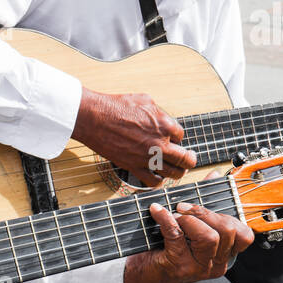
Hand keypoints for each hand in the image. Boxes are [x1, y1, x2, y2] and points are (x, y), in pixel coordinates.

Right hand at [73, 88, 196, 185]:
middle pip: (185, 159)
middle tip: (188, 159)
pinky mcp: (134, 167)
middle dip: (188, 159)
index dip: (176, 138)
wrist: (94, 118)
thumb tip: (162, 118)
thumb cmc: (115, 106)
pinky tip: (156, 176)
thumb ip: (159, 112)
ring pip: (174, 173)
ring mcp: (147, 158)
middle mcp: (160, 144)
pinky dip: (157, 181)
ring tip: (176, 170)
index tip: (171, 138)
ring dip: (177, 172)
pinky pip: (153, 182)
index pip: (181, 136)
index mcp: (165, 125)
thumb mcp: (145, 100)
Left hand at [122, 201, 254, 282]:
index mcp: (224, 254)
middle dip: (205, 213)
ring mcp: (199, 268)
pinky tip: (157, 211)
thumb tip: (215, 175)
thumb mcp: (190, 225)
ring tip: (174, 215)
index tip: (208, 209)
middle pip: (227, 232)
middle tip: (183, 207)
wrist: (142, 272)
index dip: (228, 217)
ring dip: (189, 220)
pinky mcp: (179, 267)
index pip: (244, 236)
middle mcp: (217, 264)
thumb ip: (205, 202)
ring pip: (209, 237)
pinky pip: (177, 237)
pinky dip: (166, 219)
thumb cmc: (166, 247)